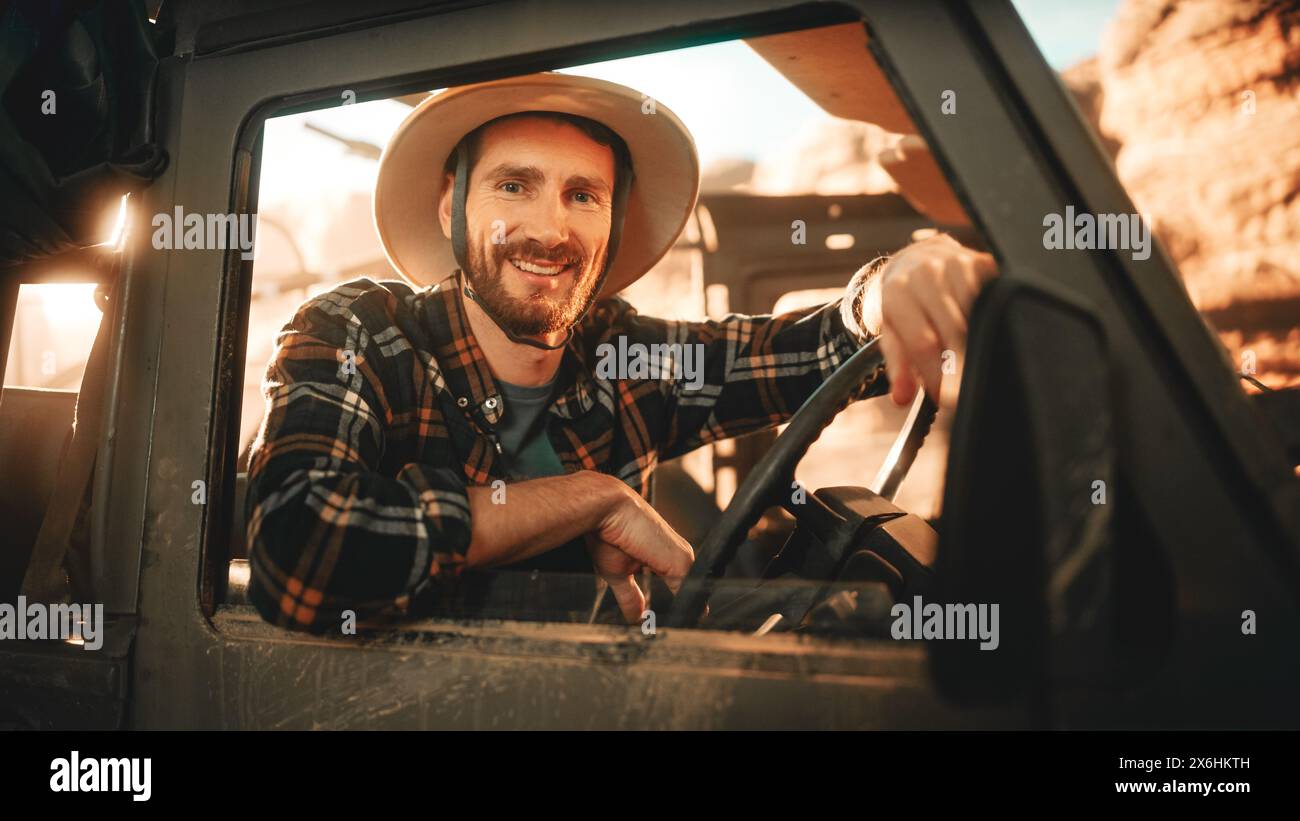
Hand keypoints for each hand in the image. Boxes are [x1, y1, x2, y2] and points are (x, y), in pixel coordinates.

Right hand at [586, 482, 693, 622]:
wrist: (606, 509)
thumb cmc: (605, 532)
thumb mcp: (618, 573)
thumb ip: (630, 596)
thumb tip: (635, 618)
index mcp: (661, 555)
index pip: (678, 583)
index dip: (681, 601)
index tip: (681, 622)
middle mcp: (675, 554)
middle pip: (690, 589)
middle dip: (691, 610)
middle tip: (691, 631)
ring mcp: (681, 557)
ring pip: (694, 590)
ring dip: (693, 610)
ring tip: (691, 629)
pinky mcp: (680, 561)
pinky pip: (691, 590)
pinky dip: (693, 607)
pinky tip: (691, 619)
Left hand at [864, 234, 997, 408]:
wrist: (915, 261)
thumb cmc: (904, 307)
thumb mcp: (892, 334)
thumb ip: (897, 367)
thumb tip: (901, 399)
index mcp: (897, 292)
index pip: (922, 343)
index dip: (935, 376)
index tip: (945, 399)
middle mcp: (926, 273)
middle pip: (953, 332)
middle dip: (961, 368)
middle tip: (965, 393)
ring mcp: (956, 264)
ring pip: (978, 316)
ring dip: (980, 346)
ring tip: (977, 365)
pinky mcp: (982, 262)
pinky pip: (995, 298)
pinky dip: (995, 321)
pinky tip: (991, 337)